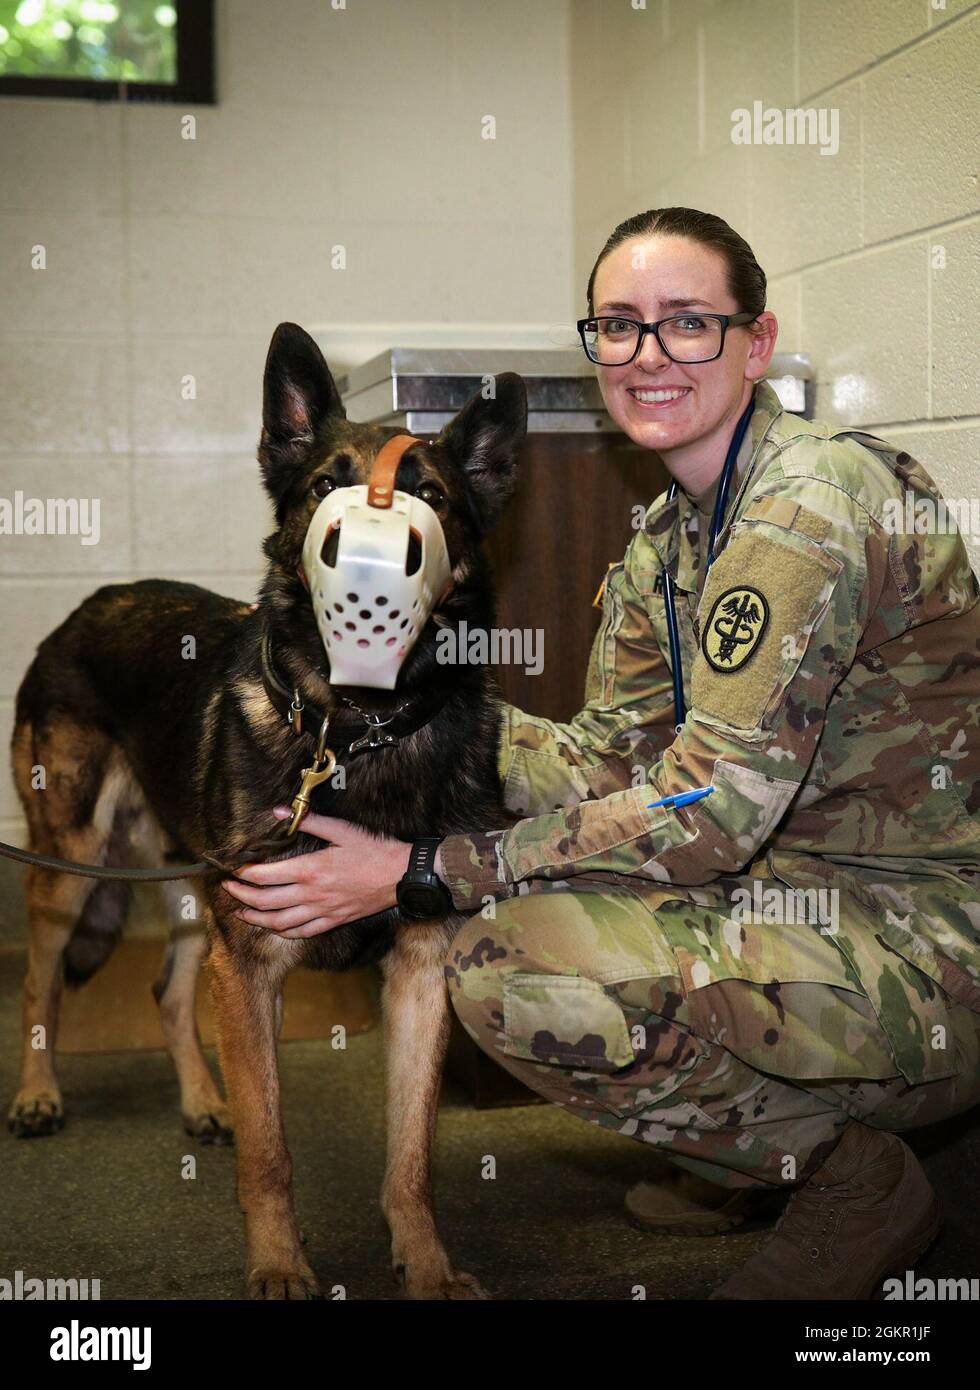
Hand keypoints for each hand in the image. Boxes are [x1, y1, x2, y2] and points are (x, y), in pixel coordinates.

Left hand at [221, 806, 411, 938]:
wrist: (400, 876)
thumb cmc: (373, 850)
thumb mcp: (342, 830)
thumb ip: (309, 821)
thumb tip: (278, 811)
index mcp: (310, 869)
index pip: (264, 876)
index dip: (243, 874)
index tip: (234, 869)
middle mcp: (311, 894)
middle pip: (264, 901)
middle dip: (241, 896)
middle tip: (228, 889)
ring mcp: (321, 911)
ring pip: (278, 922)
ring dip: (255, 918)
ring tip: (241, 913)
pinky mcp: (332, 921)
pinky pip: (301, 932)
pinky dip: (283, 932)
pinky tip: (274, 927)